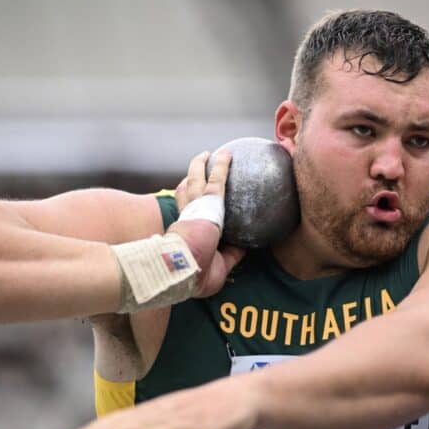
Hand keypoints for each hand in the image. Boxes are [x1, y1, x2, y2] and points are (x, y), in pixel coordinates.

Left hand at [67, 373, 261, 428]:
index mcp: (160, 411)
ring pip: (147, 425)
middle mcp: (167, 410)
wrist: (248, 397)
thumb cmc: (211, 411)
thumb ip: (154, 428)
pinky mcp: (201, 423)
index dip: (98, 428)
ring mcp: (183, 415)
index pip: (124, 420)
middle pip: (129, 421)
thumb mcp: (179, 422)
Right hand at [170, 150, 244, 297]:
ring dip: (200, 165)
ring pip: (195, 179)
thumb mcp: (218, 268)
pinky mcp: (207, 202)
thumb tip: (245, 248)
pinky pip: (217, 179)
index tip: (190, 198)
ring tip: (208, 154)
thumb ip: (230, 255)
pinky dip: (222, 165)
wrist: (185, 269)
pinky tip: (228, 153)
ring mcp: (194, 207)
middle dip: (190, 179)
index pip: (184, 212)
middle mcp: (186, 216)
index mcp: (185, 232)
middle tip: (196, 169)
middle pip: (185, 191)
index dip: (186, 203)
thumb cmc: (197, 275)